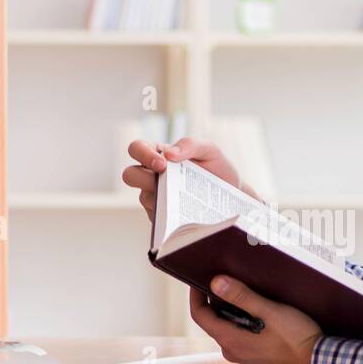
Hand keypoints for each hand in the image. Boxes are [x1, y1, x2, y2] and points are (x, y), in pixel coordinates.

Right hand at [121, 136, 259, 222]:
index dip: (142, 154)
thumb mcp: (210, 150)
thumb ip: (190, 144)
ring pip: (144, 198)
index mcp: (158, 154)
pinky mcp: (163, 218)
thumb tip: (170, 154)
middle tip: (165, 179)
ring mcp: (156, 198)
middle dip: (142, 177)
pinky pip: (157, 219)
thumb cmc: (217, 168)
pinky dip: (170, 216)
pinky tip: (186, 216)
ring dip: (160, 198)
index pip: (136, 148)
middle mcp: (152, 176)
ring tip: (183, 199)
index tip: (162, 164)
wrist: (232, 195)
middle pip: (130, 175)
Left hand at [189, 275, 321, 363]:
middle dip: (215, 300)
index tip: (198, 279)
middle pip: (213, 321)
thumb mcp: (270, 312)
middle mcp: (233, 351)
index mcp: (231, 340)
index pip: (200, 315)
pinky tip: (260, 312)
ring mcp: (245, 356)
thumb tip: (217, 283)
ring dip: (232, 311)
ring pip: (229, 328)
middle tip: (226, 280)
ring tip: (245, 293)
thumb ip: (242, 297)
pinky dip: (244, 322)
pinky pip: (242, 336)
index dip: (196, 296)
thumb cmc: (298, 342)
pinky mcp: (257, 358)